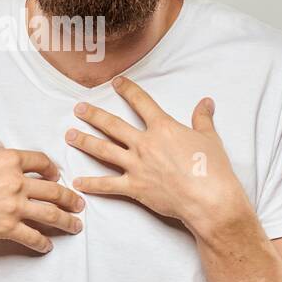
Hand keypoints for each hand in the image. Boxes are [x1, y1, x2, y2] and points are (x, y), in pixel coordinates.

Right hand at [0, 148, 84, 253]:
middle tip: (79, 204)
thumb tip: (2, 155)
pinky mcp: (6, 227)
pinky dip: (43, 243)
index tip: (58, 177)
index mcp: (7, 159)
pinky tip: (47, 246)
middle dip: (71, 198)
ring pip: (51, 213)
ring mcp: (13, 205)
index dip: (53, 170)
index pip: (41, 161)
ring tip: (76, 226)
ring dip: (68, 221)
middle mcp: (15, 180)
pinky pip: (33, 236)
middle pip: (54, 189)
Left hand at [65, 75, 246, 229]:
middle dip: (94, 115)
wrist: (209, 199)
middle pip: (113, 125)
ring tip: (69, 136)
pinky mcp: (134, 188)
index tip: (116, 82)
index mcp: (163, 128)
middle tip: (78, 109)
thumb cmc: (213, 169)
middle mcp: (145, 144)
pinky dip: (92, 184)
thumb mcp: (210, 138)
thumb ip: (203, 119)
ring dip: (85, 142)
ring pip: (104, 151)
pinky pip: (108, 185)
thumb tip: (206, 102)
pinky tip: (78, 182)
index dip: (128, 90)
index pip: (141, 103)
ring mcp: (137, 166)